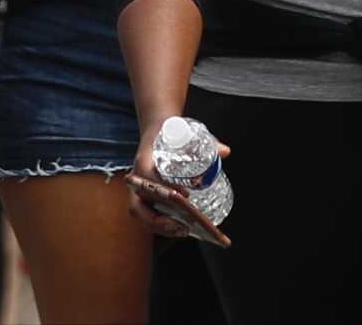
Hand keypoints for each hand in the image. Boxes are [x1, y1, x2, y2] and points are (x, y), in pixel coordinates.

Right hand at [123, 117, 227, 239]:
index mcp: (144, 159)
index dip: (162, 188)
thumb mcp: (188, 131)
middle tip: (183, 225)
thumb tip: (225, 152)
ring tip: (185, 231)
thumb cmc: (173, 133)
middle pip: (138, 205)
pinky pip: (148, 215)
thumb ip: (207, 141)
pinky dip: (162, 225)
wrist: (157, 129)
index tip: (183, 195)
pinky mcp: (144, 197)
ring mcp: (138, 190)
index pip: (147, 177)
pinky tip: (182, 229)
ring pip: (141, 214)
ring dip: (160, 227)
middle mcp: (136, 178)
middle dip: (157, 219)